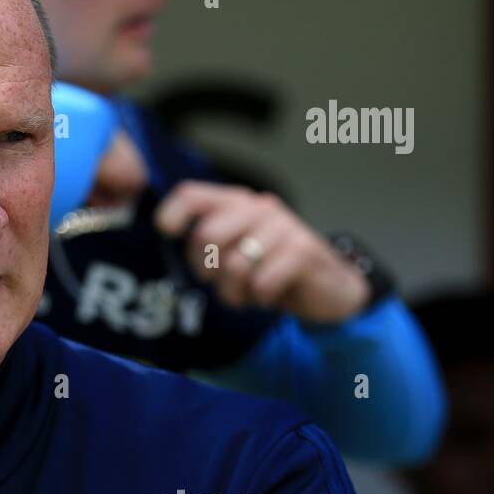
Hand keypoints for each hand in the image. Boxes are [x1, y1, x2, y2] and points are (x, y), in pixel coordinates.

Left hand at [154, 181, 369, 323]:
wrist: (329, 288)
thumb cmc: (271, 269)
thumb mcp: (235, 251)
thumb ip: (206, 241)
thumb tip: (164, 229)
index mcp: (237, 203)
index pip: (192, 195)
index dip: (171, 214)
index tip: (168, 233)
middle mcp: (259, 208)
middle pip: (206, 236)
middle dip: (206, 270)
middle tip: (222, 281)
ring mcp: (284, 226)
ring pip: (234, 266)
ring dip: (235, 292)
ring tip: (249, 293)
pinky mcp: (304, 250)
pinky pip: (261, 282)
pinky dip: (260, 298)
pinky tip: (270, 295)